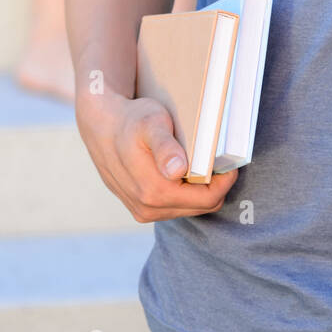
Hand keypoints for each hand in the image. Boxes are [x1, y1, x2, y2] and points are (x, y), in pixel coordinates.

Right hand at [77, 91, 238, 222]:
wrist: (101, 125)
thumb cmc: (131, 120)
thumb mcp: (152, 123)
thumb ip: (165, 147)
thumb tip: (177, 171)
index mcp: (154, 192)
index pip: (208, 199)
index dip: (224, 181)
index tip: (230, 161)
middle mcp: (147, 208)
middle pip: (201, 206)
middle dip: (214, 186)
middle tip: (218, 160)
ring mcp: (142, 211)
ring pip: (188, 207)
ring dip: (198, 189)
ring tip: (200, 163)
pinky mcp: (140, 208)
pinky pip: (174, 206)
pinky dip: (184, 191)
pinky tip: (183, 170)